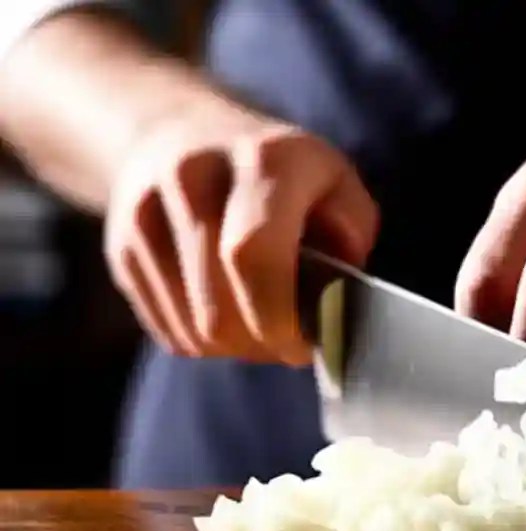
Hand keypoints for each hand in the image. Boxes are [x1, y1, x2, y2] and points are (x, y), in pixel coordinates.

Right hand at [104, 104, 378, 365]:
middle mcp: (192, 177)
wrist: (184, 132)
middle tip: (290, 341)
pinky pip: (168, 331)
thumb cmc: (282, 172)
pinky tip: (228, 312)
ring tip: (263, 323)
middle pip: (218, 308)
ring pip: (192, 329)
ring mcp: (143, 213)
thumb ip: (350, 232)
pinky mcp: (120, 249)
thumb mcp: (336, 181)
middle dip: (262, 343)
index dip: (280, 317)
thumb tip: (334, 291)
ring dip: (235, 347)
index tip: (304, 343)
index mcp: (262, 161)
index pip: (254, 255)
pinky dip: (205, 341)